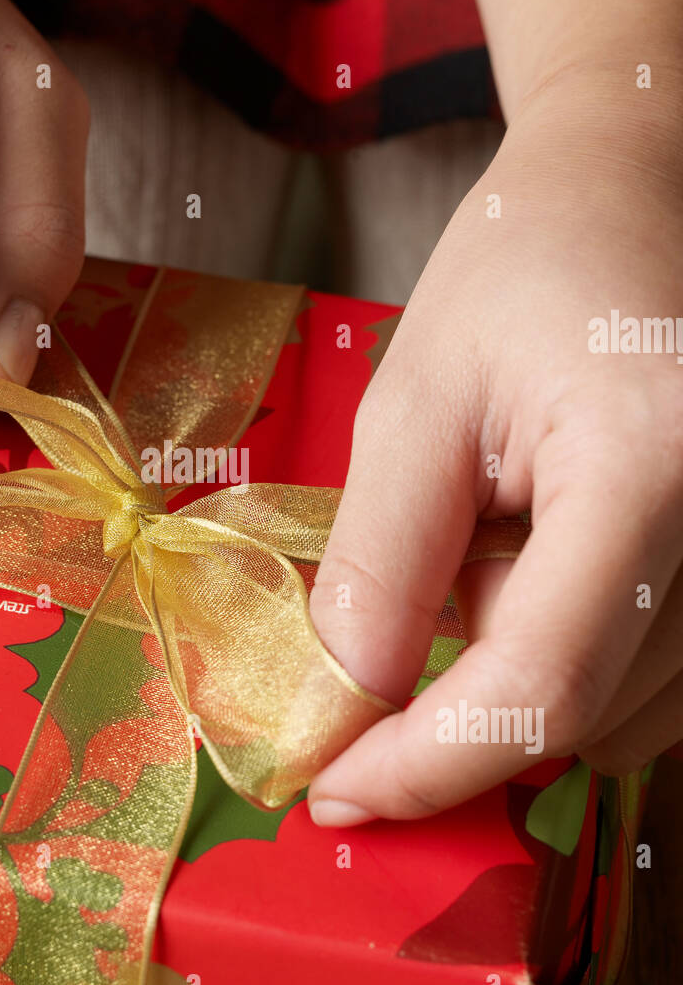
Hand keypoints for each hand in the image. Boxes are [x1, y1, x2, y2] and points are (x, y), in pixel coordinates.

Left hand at [308, 73, 682, 824]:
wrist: (641, 195)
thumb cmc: (525, 268)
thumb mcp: (417, 402)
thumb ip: (382, 561)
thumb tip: (346, 705)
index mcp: (655, 467)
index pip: (540, 684)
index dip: (427, 762)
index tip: (334, 788)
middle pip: (584, 712)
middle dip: (464, 690)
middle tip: (429, 562)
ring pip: (624, 716)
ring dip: (525, 664)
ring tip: (509, 525)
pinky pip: (659, 684)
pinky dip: (577, 654)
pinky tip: (556, 554)